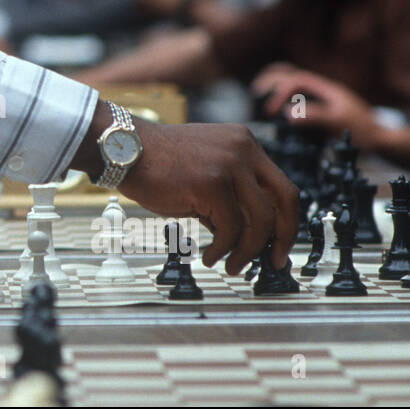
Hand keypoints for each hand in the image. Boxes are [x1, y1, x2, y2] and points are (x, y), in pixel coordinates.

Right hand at [116, 121, 296, 273]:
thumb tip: (246, 236)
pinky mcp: (212, 183)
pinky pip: (230, 227)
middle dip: (283, 236)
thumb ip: (229, 198)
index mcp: (244, 144)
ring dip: (247, 250)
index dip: (286, 219)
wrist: (122, 150)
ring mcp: (229, 164)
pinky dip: (223, 249)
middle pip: (285, 200)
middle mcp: (243, 150)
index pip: (282, 186)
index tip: (280, 243)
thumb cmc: (155, 164)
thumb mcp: (204, 175)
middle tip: (273, 261)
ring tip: (230, 264)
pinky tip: (209, 256)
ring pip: (260, 219)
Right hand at [251, 66, 378, 146]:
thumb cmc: (364, 132)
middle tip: (257, 91)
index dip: (281, 91)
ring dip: (278, 85)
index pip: (296, 80)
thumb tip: (288, 113)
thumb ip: (314, 116)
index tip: (272, 110)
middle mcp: (324, 89)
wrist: (383, 139)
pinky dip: (286, 96)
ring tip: (264, 96)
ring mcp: (324, 97)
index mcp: (327, 89)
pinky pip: (300, 94)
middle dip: (273, 79)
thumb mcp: (338, 124)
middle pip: (292, 72)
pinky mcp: (324, 106)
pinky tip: (281, 108)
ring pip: (295, 81)